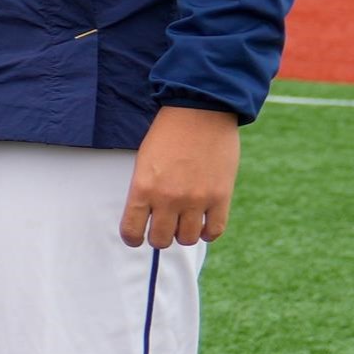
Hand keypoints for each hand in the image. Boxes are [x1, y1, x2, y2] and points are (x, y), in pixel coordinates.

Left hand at [120, 104, 241, 247]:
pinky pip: (215, 231)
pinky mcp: (221, 197)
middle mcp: (168, 198)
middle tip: (164, 228)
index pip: (132, 231)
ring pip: (188, 239)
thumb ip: (145, 192)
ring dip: (185, 235)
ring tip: (185, 223)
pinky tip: (204, 223)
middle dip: (160, 237)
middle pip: (161, 240)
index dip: (133, 238)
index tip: (136, 237)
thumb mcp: (144, 163)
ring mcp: (196, 199)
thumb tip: (149, 218)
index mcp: (143, 188)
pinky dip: (208, 232)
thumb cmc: (168, 135)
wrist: (200, 113)